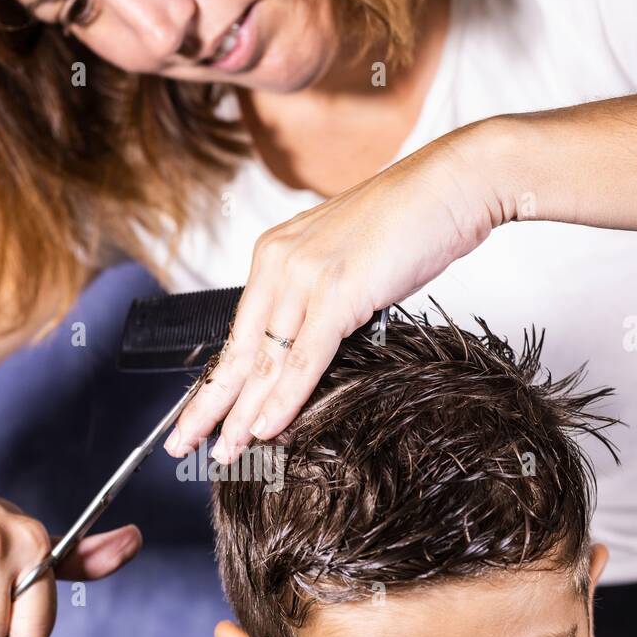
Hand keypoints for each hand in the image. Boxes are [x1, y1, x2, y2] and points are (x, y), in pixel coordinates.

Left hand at [164, 120, 504, 462]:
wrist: (454, 184)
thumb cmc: (411, 224)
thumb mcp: (347, 265)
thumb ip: (319, 301)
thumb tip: (307, 351)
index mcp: (276, 255)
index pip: (238, 333)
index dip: (217, 381)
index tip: (198, 415)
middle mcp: (280, 263)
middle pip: (237, 351)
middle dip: (209, 405)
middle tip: (183, 444)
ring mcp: (305, 276)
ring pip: (265, 361)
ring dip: (242, 414)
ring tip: (224, 452)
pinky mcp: (337, 291)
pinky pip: (303, 357)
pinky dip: (284, 398)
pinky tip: (264, 428)